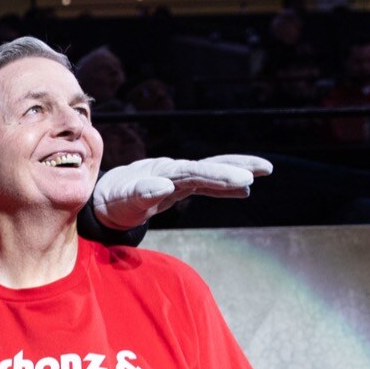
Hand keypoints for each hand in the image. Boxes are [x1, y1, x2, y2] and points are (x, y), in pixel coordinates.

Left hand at [91, 155, 272, 230]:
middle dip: (234, 167)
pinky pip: (207, 182)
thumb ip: (142, 192)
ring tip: (265, 169)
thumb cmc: (112, 201)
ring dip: (236, 169)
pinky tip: (246, 190)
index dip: (218, 175)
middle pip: (207, 166)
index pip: (195, 172)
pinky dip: (225, 184)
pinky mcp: (180, 185)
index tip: (242, 180)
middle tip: (262, 170)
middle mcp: (173, 170)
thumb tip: (164, 184)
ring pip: (211, 169)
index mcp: (162, 172)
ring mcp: (178, 176)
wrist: (104, 199)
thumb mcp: (123, 200)